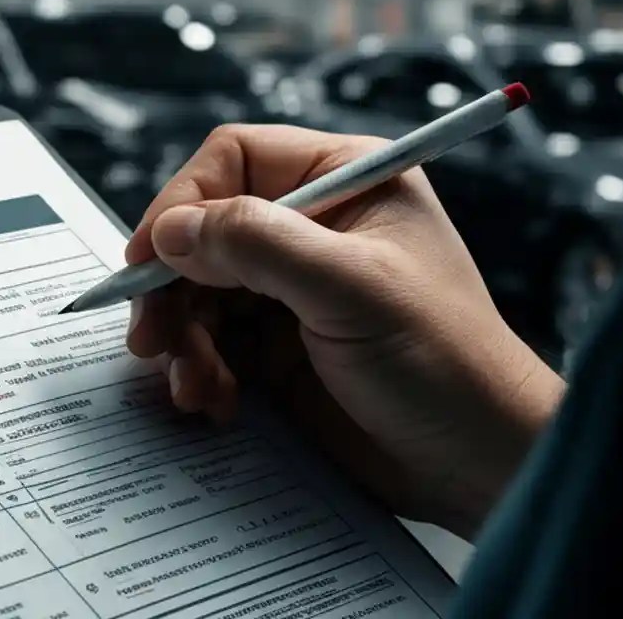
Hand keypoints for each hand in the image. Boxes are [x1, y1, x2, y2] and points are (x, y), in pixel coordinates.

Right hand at [126, 124, 563, 538]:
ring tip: (195, 386)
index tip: (146, 260)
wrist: (476, 463)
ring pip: (196, 291)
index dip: (181, 203)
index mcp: (342, 180)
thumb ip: (257, 246)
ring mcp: (290, 287)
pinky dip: (200, 370)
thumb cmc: (443, 362)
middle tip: (150, 339)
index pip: (232, 160)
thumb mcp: (349, 290)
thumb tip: (170, 230)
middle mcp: (311, 225)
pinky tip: (217, 401)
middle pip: (201, 231)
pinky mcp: (277, 345)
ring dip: (183, 340)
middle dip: (171, 288)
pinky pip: (210, 342)